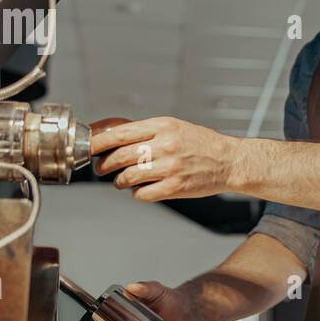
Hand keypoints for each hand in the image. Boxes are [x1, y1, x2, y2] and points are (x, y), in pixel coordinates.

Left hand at [92, 116, 233, 201]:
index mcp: (163, 126)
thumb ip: (148, 131)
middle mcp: (165, 145)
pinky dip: (137, 193)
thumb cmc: (202, 143)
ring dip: (120, 181)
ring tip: (122, 181)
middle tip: (102, 168)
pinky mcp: (175, 187)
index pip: (120, 134)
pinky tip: (142, 189)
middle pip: (120, 157)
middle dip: (105, 164)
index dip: (99, 142)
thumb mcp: (175, 127)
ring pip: (128, 177)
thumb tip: (114, 138)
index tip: (90, 147)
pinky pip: (143, 194)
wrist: (229, 161)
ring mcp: (170, 167)